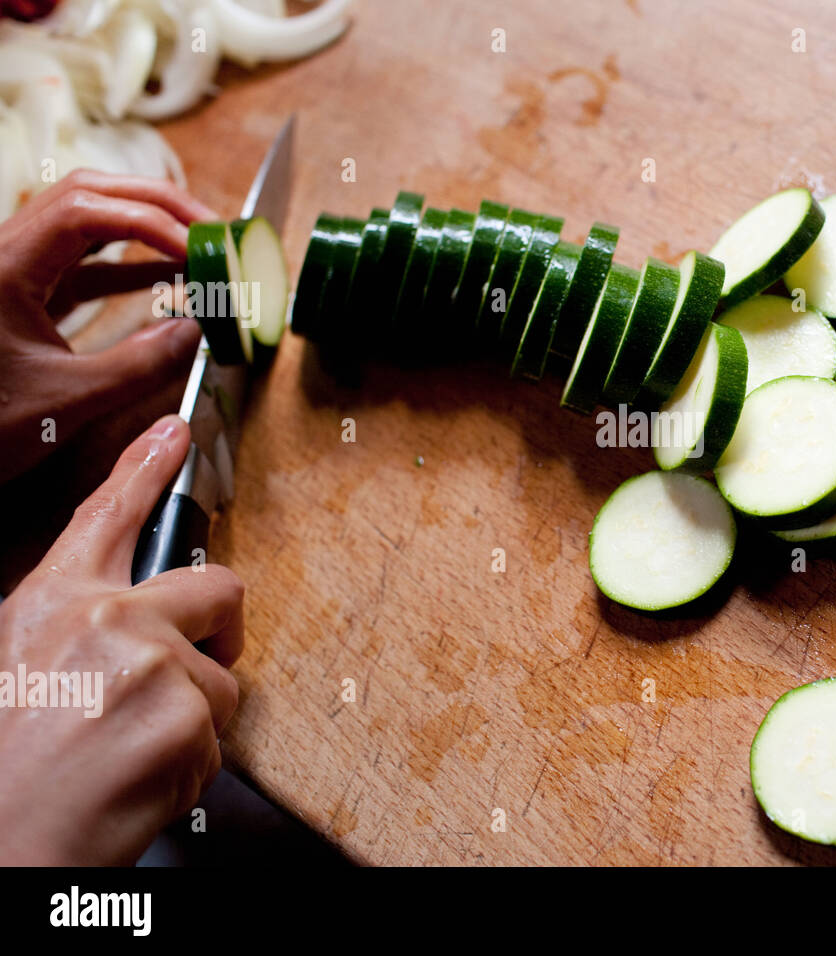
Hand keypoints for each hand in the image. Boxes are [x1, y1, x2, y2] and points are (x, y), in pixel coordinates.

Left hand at [0, 170, 215, 483]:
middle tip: (211, 232)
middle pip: (88, 195)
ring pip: (87, 220)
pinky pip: (83, 259)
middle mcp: (6, 254)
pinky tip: (170, 276)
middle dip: (157, 205)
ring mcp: (15, 268)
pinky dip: (130, 262)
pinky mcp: (25, 290)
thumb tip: (195, 333)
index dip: (150, 221)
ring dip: (146, 225)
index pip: (85, 212)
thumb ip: (137, 366)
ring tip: (198, 246)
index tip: (198, 250)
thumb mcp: (65, 401)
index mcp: (4, 269)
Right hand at [0, 414, 243, 864]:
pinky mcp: (191, 718)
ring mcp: (157, 666)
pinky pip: (219, 739)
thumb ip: (75, 633)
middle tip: (197, 667)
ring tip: (130, 755)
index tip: (174, 433)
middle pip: (218, 586)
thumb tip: (122, 626)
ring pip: (222, 681)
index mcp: (57, 603)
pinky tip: (139, 782)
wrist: (4, 840)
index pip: (111, 514)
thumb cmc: (5, 767)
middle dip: (220, 630)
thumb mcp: (18, 667)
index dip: (146, 466)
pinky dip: (191, 767)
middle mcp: (111, 621)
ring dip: (192, 721)